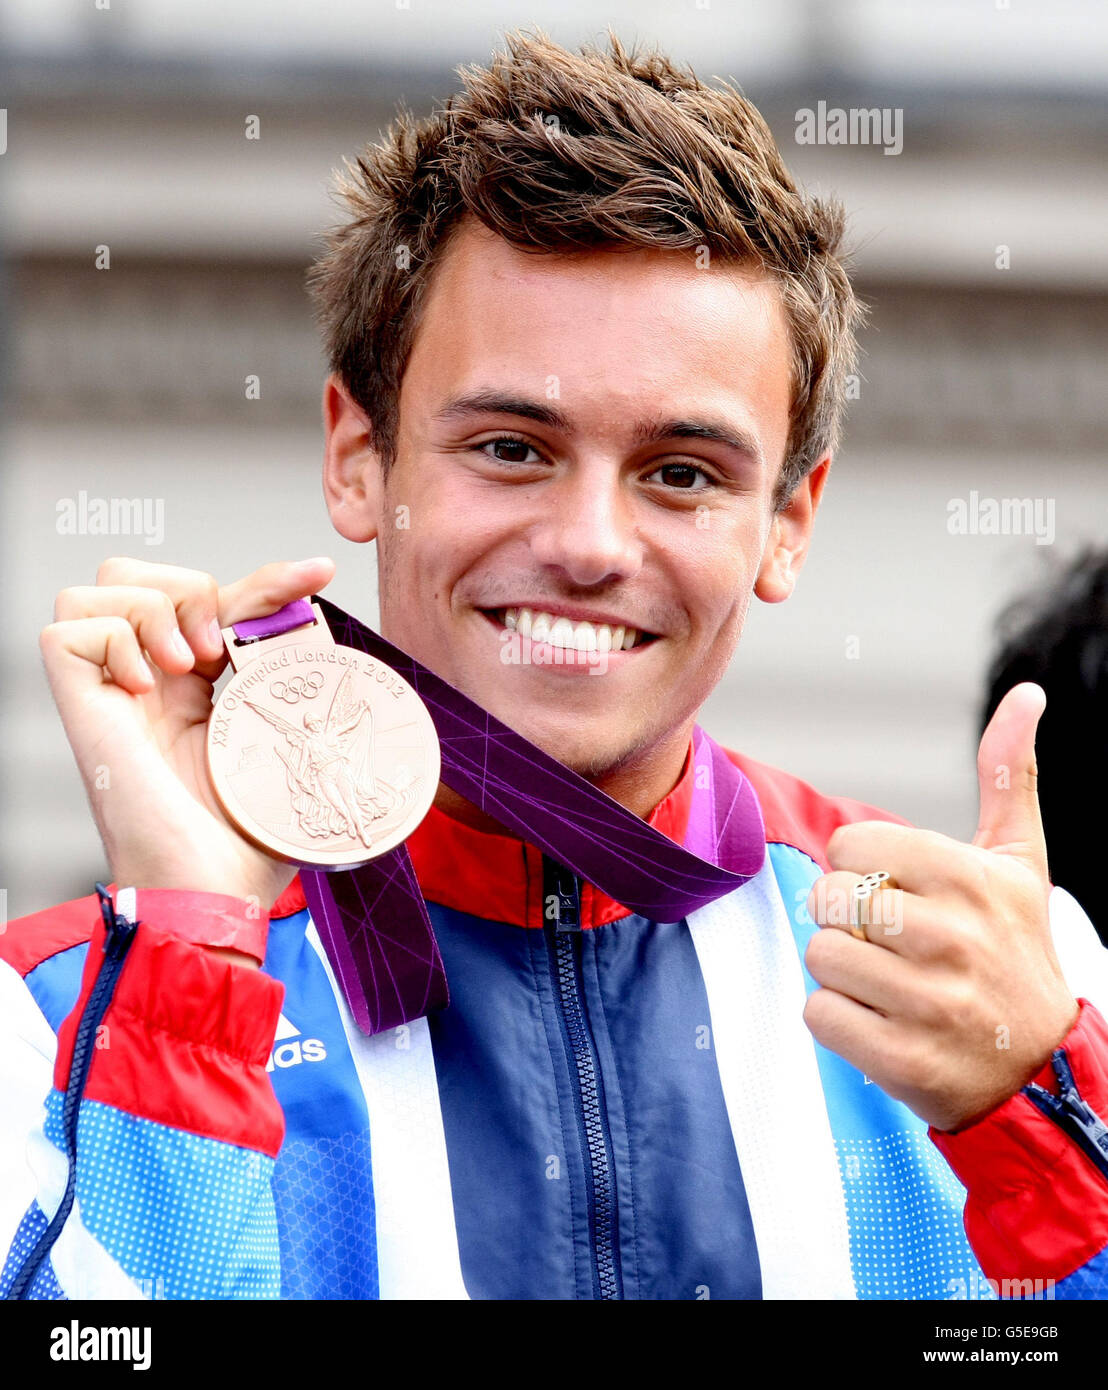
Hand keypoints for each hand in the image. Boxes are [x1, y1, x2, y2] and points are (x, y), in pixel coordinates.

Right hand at [40, 555, 335, 912]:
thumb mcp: (284, 741)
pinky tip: (151, 685)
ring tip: (191, 664)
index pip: (212, 600)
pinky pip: (65, 630)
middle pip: (137, 576)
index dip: (264, 579)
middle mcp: (150, 686)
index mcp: (196, 692)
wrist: (216, 891)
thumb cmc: (248, 841)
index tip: (317, 573)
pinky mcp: (85, 711)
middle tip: (223, 647)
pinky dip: (115, 638)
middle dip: (190, 584)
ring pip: (98, 589)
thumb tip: (311, 610)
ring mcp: (113, 695)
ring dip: (154, 606)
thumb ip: (291, 676)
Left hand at [802, 682, 1078, 1132]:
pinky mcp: (905, 1060)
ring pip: (820, 956)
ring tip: (893, 985)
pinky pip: (819, 1015)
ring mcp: (930, 1003)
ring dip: (844, 973)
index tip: (905, 895)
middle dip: (850, 920)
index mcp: (972, 878)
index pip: (852, 845)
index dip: (866, 870)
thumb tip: (1026, 694)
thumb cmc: (1015, 950)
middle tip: (896, 944)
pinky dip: (839, 1021)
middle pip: (828, 899)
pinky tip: (884, 1023)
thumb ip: (1010, 775)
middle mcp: (954, 938)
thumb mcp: (1020, 861)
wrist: (1039, 1070)